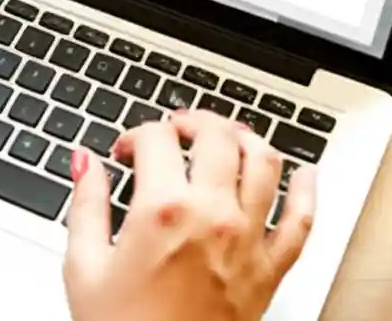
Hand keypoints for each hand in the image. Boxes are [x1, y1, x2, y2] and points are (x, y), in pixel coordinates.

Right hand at [64, 111, 316, 320]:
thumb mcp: (84, 267)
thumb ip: (86, 204)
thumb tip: (84, 162)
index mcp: (162, 210)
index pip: (157, 139)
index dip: (136, 135)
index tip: (125, 150)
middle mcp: (212, 216)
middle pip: (217, 137)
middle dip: (193, 122)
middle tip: (176, 128)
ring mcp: (247, 241)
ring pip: (264, 163)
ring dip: (247, 139)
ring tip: (230, 136)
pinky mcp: (270, 270)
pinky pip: (302, 221)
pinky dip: (307, 191)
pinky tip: (304, 175)